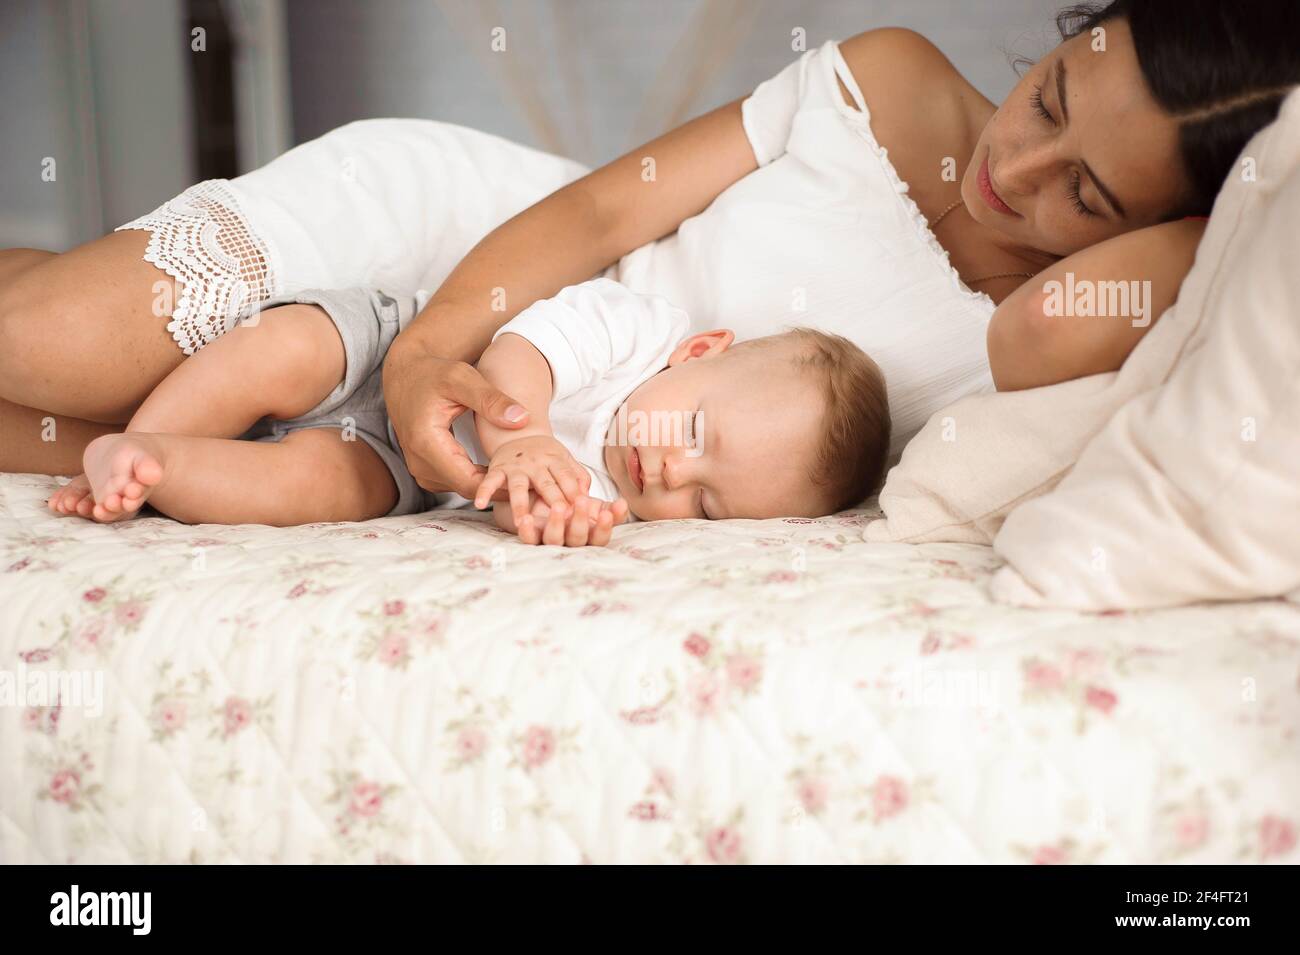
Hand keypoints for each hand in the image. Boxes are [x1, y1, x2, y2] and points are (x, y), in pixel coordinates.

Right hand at [382, 342, 529, 498]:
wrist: (406, 377)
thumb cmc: (434, 374)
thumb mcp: (463, 378)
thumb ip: (491, 399)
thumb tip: (522, 419)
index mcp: (426, 443)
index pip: (468, 482)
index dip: (500, 486)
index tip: (530, 480)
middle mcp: (419, 463)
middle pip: (468, 489)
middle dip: (500, 487)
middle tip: (534, 484)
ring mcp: (421, 470)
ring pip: (463, 489)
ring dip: (491, 485)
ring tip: (522, 475)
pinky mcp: (427, 472)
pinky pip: (457, 483)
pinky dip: (480, 480)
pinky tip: (502, 468)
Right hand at [475, 434, 589, 523]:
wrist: (518, 432)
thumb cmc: (545, 454)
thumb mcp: (565, 458)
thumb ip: (578, 475)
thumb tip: (586, 493)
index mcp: (555, 458)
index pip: (567, 477)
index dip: (574, 493)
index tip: (581, 511)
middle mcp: (535, 462)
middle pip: (546, 484)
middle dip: (553, 500)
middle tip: (560, 519)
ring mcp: (515, 467)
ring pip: (518, 487)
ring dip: (519, 505)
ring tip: (521, 522)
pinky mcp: (498, 469)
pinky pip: (489, 481)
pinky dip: (483, 492)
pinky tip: (480, 504)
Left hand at [506, 493, 628, 546]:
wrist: (547, 496)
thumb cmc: (576, 504)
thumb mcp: (596, 505)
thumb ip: (611, 509)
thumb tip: (623, 504)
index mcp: (588, 536)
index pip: (599, 538)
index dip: (603, 528)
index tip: (606, 515)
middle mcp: (569, 542)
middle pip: (577, 539)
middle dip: (580, 521)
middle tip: (581, 501)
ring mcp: (549, 540)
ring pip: (553, 540)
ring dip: (556, 525)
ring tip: (558, 507)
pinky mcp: (531, 536)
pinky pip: (529, 538)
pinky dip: (527, 531)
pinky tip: (527, 518)